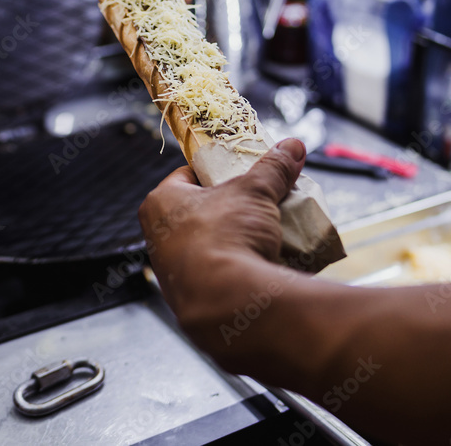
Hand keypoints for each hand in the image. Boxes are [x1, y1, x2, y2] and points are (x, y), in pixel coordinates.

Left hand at [137, 139, 305, 309]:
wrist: (228, 303)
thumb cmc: (225, 236)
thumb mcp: (255, 192)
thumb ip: (273, 168)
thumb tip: (291, 148)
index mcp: (160, 204)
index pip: (189, 175)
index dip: (218, 171)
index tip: (243, 172)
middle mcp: (158, 239)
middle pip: (202, 211)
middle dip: (231, 208)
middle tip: (259, 204)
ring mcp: (173, 273)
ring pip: (210, 244)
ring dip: (235, 239)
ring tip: (265, 235)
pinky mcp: (192, 300)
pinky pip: (218, 274)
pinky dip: (237, 267)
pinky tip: (260, 264)